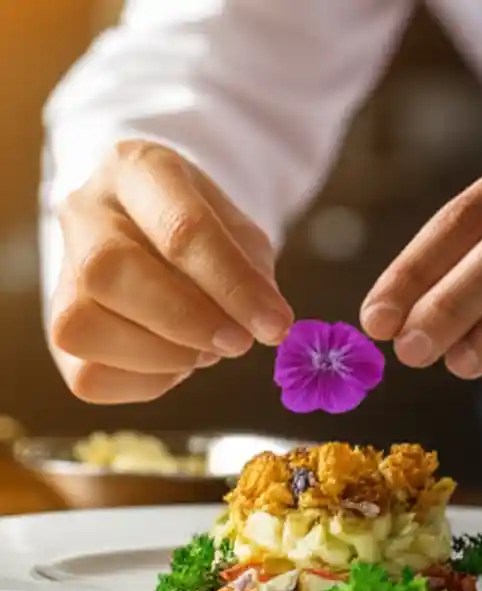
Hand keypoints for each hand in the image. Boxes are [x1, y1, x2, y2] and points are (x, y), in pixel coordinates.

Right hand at [48, 139, 292, 402]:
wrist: (153, 231)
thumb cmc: (206, 231)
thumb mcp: (242, 234)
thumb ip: (253, 274)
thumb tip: (266, 325)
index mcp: (137, 170)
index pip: (180, 227)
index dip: (232, 286)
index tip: (275, 326)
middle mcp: (84, 211)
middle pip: (109, 270)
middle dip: (186, 320)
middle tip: (238, 342)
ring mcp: (60, 270)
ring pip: (82, 326)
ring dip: (160, 355)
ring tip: (205, 349)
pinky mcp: (57, 327)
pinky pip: (87, 374)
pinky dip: (145, 381)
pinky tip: (176, 361)